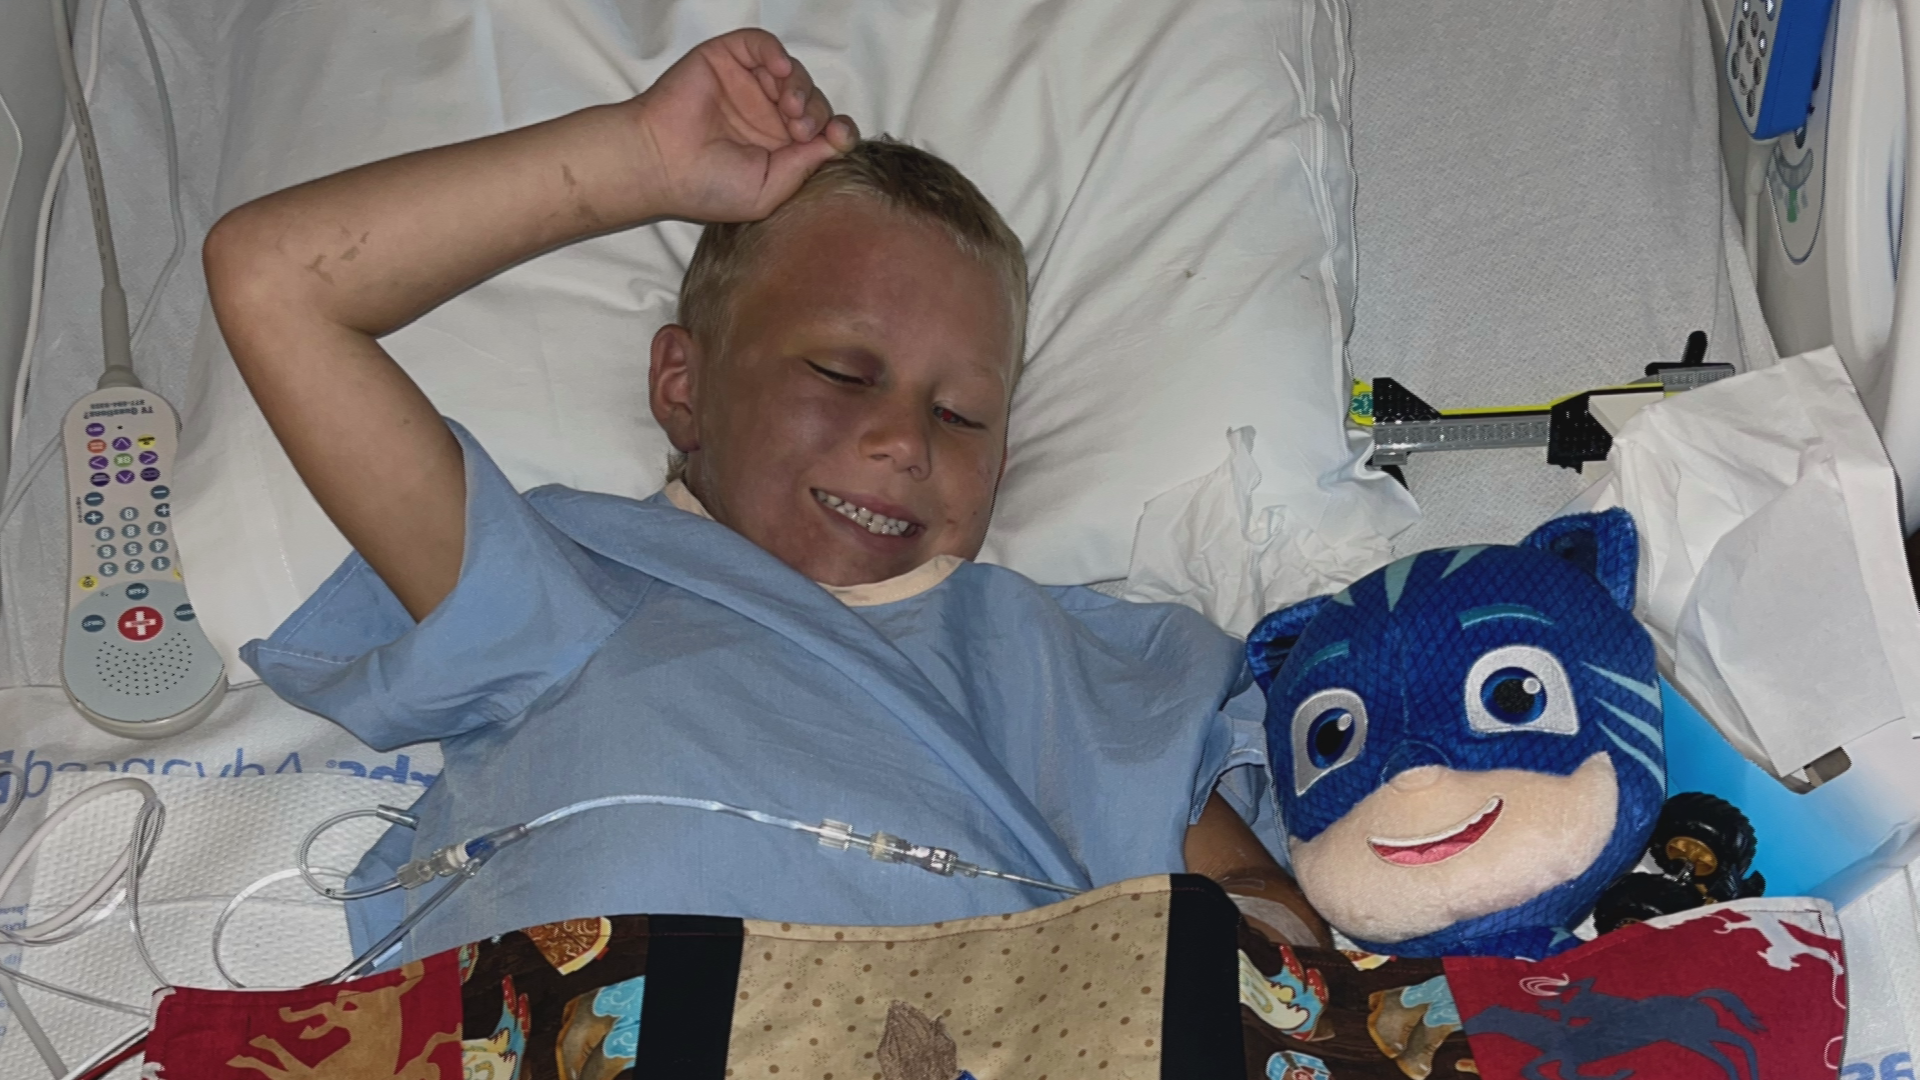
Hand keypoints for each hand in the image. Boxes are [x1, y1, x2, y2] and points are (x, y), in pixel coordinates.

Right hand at [630, 29, 859, 222]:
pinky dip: (775, 53)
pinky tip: (780, 72)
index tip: (839, 136)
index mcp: (779, 148)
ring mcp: (747, 85)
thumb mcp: (768, 190)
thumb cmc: (707, 187)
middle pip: (812, 101)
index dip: (838, 130)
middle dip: (816, 112)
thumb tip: (839, 141)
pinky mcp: (728, 59)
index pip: (822, 130)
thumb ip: (805, 166)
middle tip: (800, 130)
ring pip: (792, 73)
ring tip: (788, 108)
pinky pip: (761, 45)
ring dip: (800, 87)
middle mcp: (766, 115)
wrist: (661, 164)